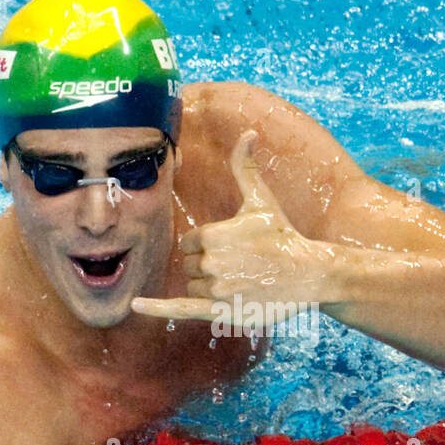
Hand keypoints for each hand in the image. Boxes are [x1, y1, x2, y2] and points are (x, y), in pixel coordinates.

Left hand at [131, 129, 337, 326]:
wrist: (309, 273)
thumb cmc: (283, 235)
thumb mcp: (262, 199)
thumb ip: (246, 168)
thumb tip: (248, 133)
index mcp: (213, 236)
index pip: (188, 244)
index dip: (205, 246)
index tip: (231, 248)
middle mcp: (211, 263)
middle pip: (189, 266)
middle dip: (207, 266)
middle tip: (239, 265)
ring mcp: (216, 289)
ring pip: (192, 287)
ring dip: (208, 286)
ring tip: (240, 281)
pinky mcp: (221, 312)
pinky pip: (180, 310)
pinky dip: (156, 308)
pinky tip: (135, 305)